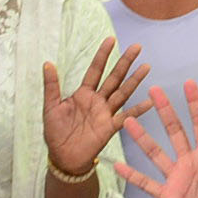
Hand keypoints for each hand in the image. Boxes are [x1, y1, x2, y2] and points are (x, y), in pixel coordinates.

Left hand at [41, 40, 154, 178]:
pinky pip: (126, 116)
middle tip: (137, 47)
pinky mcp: (110, 127)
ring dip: (134, 80)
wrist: (63, 157)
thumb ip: (51, 86)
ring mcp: (105, 113)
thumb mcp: (51, 107)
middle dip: (125, 62)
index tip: (111, 40)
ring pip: (122, 93)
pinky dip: (138, 110)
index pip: (95, 70)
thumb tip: (47, 63)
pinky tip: (150, 101)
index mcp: (83, 94)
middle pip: (114, 77)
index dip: (102, 55)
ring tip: (146, 67)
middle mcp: (97, 100)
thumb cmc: (55, 132)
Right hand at [116, 82, 197, 197]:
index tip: (189, 84)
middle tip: (154, 91)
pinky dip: (132, 175)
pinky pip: (146, 182)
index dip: (195, 104)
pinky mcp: (166, 195)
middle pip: (174, 131)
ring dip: (142, 137)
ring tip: (129, 120)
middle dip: (165, 110)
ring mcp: (174, 177)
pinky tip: (118, 165)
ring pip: (155, 152)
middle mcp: (188, 161)